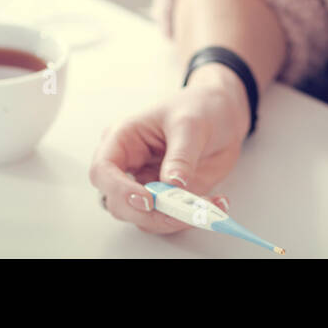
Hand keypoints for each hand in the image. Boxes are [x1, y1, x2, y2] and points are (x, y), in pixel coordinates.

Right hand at [89, 76, 246, 233]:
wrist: (224, 115)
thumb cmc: (198, 107)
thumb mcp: (191, 124)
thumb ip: (181, 155)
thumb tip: (173, 184)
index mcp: (124, 139)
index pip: (103, 170)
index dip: (119, 190)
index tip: (148, 200)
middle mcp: (130, 166)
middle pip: (120, 204)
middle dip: (150, 214)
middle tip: (182, 211)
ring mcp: (148, 184)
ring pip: (145, 218)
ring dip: (175, 220)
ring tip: (206, 207)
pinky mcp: (168, 198)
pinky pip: (171, 219)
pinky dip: (191, 219)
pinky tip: (215, 203)